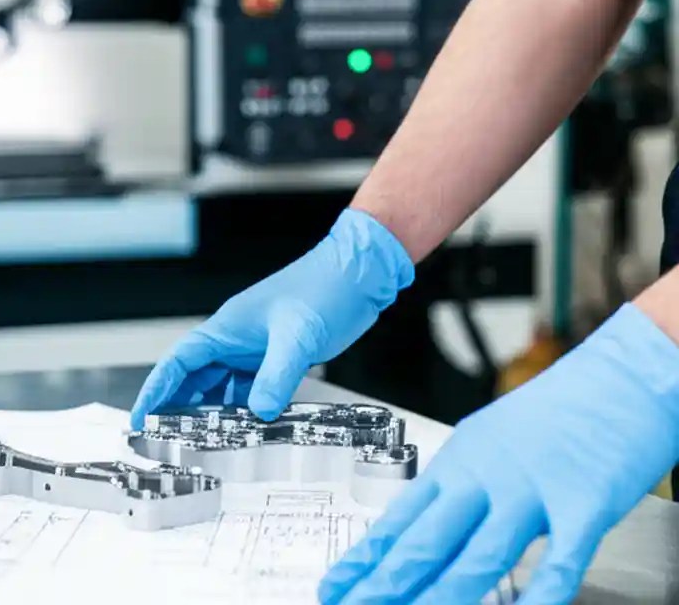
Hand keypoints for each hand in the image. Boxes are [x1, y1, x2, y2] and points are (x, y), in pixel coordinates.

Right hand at [129, 209, 413, 430]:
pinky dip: (244, 409)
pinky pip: (249, 389)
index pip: (178, 364)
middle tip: (170, 440)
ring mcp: (253, 350)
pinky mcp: (274, 358)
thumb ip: (276, 377)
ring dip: (214, 413)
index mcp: (226, 329)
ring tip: (208, 442)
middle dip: (179, 409)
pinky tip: (248, 427)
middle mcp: (233, 341)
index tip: (142, 417)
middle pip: (194, 380)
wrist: (356, 276)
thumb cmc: (323, 290)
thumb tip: (259, 413)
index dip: (156, 391)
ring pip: (221, 387)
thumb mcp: (298, 337)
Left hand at [319, 304, 678, 603]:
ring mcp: (534, 492)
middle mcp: (487, 479)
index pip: (400, 520)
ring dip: (443, 596)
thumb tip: (422, 523)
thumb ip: (459, 487)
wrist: (621, 374)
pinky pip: (562, 557)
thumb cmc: (558, 410)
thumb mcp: (489, 441)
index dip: (366, 559)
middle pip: (428, 541)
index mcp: (459, 464)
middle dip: (386, 583)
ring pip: (481, 555)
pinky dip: (544, 590)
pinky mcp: (585, 504)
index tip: (335, 585)